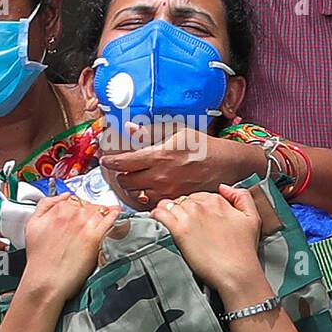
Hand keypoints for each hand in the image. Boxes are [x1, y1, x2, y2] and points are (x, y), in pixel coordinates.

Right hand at [21, 194, 119, 299]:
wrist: (46, 281)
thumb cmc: (40, 259)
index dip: (78, 207)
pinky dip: (115, 216)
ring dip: (103, 213)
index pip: (74, 199)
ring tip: (105, 218)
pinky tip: (117, 216)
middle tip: (89, 221)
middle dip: (90, 211)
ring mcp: (85, 225)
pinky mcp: (95, 237)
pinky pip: (110, 221)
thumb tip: (62, 196)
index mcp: (57, 210)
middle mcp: (72, 214)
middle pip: (88, 204)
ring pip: (100, 210)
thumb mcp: (33, 224)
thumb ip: (45, 205)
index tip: (80, 213)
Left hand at [100, 127, 261, 205]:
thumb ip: (151, 131)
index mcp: (159, 156)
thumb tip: (130, 128)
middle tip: (124, 169)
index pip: (124, 162)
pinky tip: (151, 189)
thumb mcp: (178, 131)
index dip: (110, 162)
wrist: (226, 166)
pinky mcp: (174, 202)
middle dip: (121, 175)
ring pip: (136, 194)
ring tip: (137, 179)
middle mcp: (160, 177)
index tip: (106, 160)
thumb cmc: (203, 146)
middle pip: (126, 181)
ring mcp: (167, 192)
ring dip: (133, 187)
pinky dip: (146, 197)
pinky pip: (151, 203)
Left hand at [151, 186, 262, 295]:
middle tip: (185, 223)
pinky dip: (157, 215)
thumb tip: (224, 188)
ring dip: (168, 211)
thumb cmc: (244, 251)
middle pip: (184, 201)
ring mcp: (190, 217)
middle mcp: (203, 206)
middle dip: (183, 210)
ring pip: (170, 205)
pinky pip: (160, 214)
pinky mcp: (179, 230)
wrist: (237, 273)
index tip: (195, 217)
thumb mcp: (252, 217)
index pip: (199, 197)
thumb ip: (241, 196)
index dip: (196, 207)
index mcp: (218, 201)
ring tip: (168, 220)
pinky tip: (157, 218)